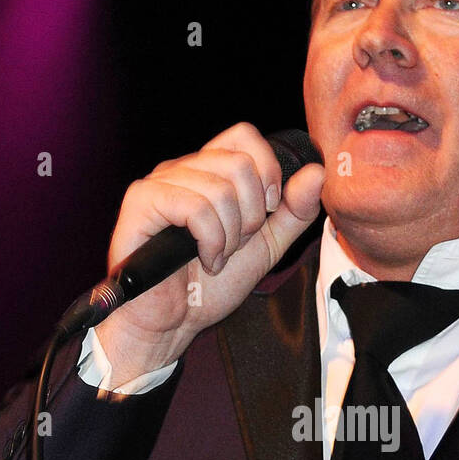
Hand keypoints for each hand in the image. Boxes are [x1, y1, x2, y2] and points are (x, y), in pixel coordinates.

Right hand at [95, 121, 324, 383]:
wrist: (172, 324)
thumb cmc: (210, 287)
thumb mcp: (267, 247)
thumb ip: (294, 211)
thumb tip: (316, 172)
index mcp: (208, 171)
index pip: (245, 135)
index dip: (268, 170)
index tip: (268, 212)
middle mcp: (182, 169)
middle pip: (239, 162)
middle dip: (252, 214)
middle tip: (237, 244)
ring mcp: (159, 182)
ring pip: (219, 188)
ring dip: (230, 235)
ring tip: (216, 257)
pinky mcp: (141, 202)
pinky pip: (194, 206)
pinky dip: (210, 240)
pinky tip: (204, 260)